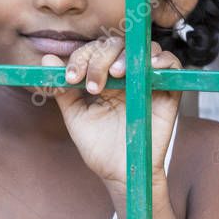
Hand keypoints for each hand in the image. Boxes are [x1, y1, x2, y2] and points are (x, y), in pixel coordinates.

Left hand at [39, 36, 181, 189]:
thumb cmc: (98, 146)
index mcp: (104, 77)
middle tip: (94, 84)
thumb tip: (46, 59)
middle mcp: (126, 75)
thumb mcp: (75, 115)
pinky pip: (172, 64)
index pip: (94, 51)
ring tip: (118, 74)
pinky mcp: (169, 91)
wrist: (120, 172)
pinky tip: (148, 69)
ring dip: (128, 56)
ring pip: (144, 49)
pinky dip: (162, 60)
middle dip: (101, 58)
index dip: (82, 58)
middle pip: (117, 45)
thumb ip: (63, 89)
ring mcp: (148, 81)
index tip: (71, 78)